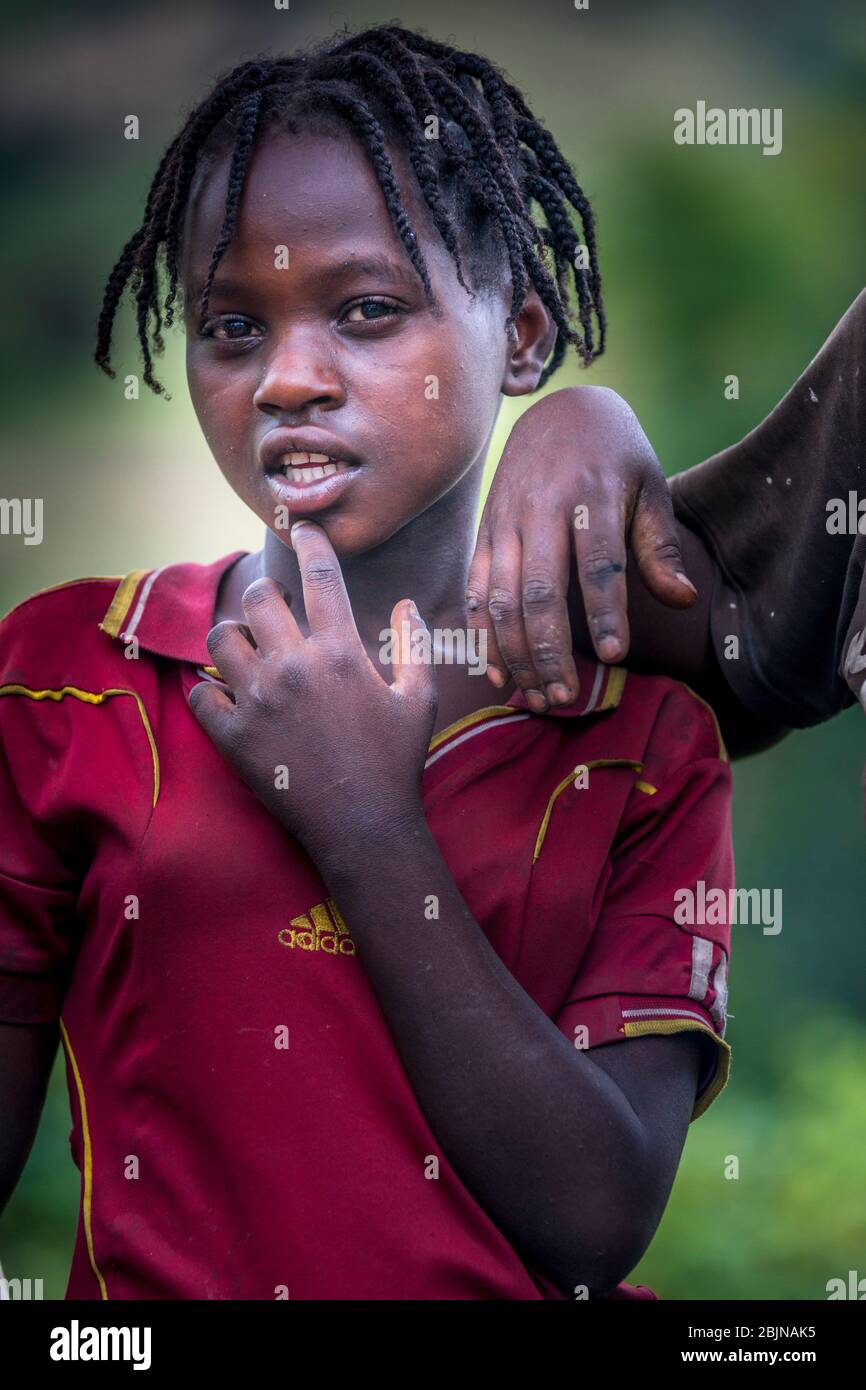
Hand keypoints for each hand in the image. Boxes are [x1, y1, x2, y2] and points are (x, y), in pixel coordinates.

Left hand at [188, 522, 436, 862]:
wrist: (363, 827)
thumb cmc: (396, 762)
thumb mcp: (419, 699)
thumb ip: (415, 645)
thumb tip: (407, 603)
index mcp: (340, 653)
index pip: (321, 577)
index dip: (312, 544)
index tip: (305, 531)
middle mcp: (294, 668)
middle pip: (260, 597)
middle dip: (267, 592)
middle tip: (276, 605)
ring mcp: (258, 702)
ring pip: (222, 639)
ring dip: (235, 637)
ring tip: (249, 649)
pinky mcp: (233, 737)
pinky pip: (202, 693)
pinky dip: (211, 688)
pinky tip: (228, 693)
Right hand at [466, 386, 696, 706]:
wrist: (559, 409)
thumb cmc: (616, 455)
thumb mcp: (650, 485)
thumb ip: (661, 546)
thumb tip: (682, 600)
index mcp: (591, 494)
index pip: (598, 563)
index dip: (604, 612)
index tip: (614, 656)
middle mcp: (541, 509)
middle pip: (541, 590)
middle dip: (550, 650)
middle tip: (565, 698)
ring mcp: (505, 521)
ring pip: (502, 597)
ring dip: (516, 654)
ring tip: (538, 696)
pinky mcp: (485, 531)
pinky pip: (476, 590)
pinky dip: (483, 635)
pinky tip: (499, 673)